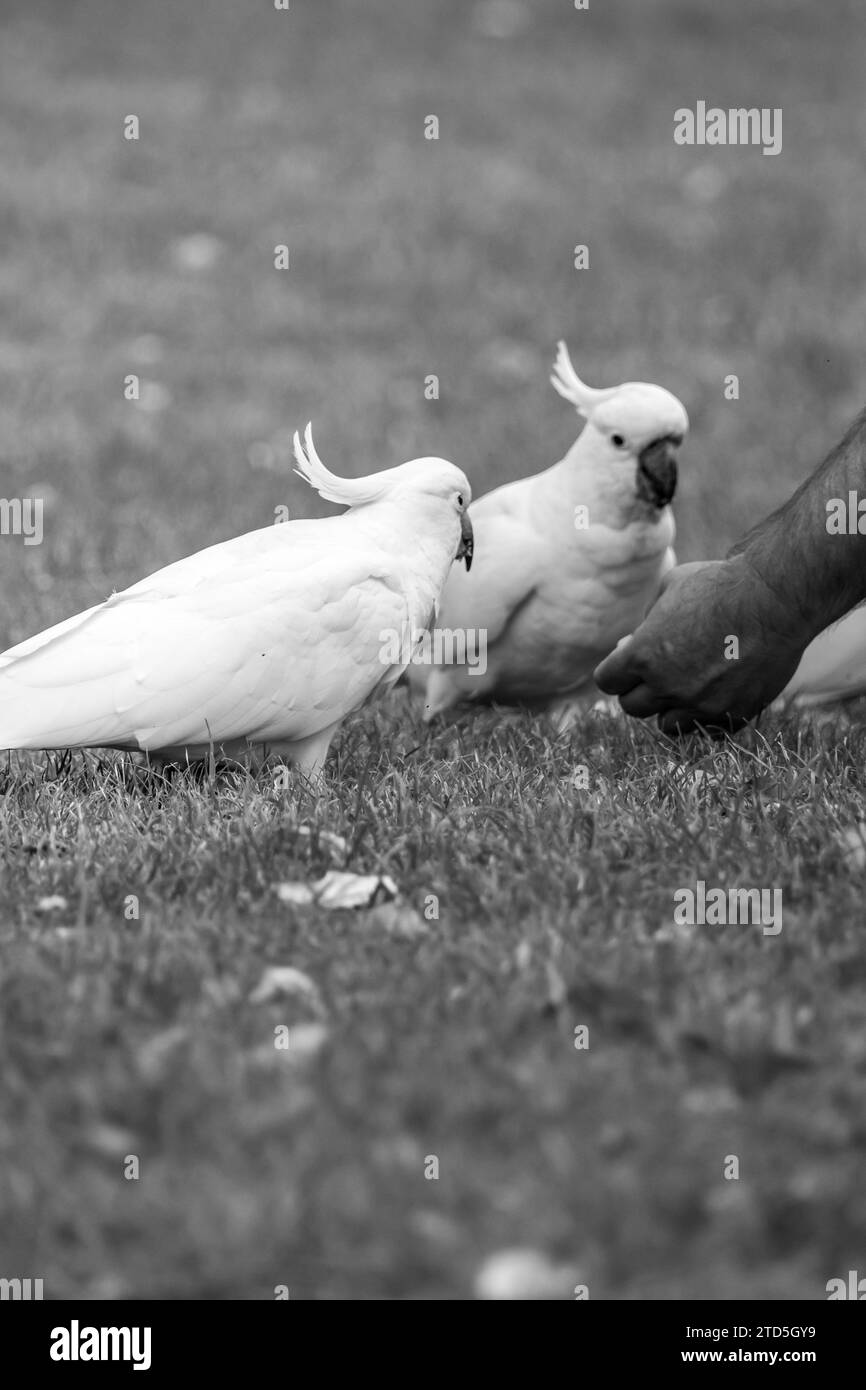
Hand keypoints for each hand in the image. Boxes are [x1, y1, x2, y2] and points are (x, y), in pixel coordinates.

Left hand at [594, 558, 808, 732]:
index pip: (607, 681)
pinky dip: (706, 716)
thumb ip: (648, 620)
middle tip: (657, 673)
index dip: (615, 670)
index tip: (628, 662)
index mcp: (643, 655)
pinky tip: (714, 696)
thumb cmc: (721, 584)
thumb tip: (634, 641)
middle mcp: (667, 686)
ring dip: (670, 709)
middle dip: (639, 689)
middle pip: (632, 707)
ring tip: (686, 687)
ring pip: (666, 726)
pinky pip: (707, 730)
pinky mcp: (732, 714)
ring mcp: (700, 704)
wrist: (776, 599)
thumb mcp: (671, 588)